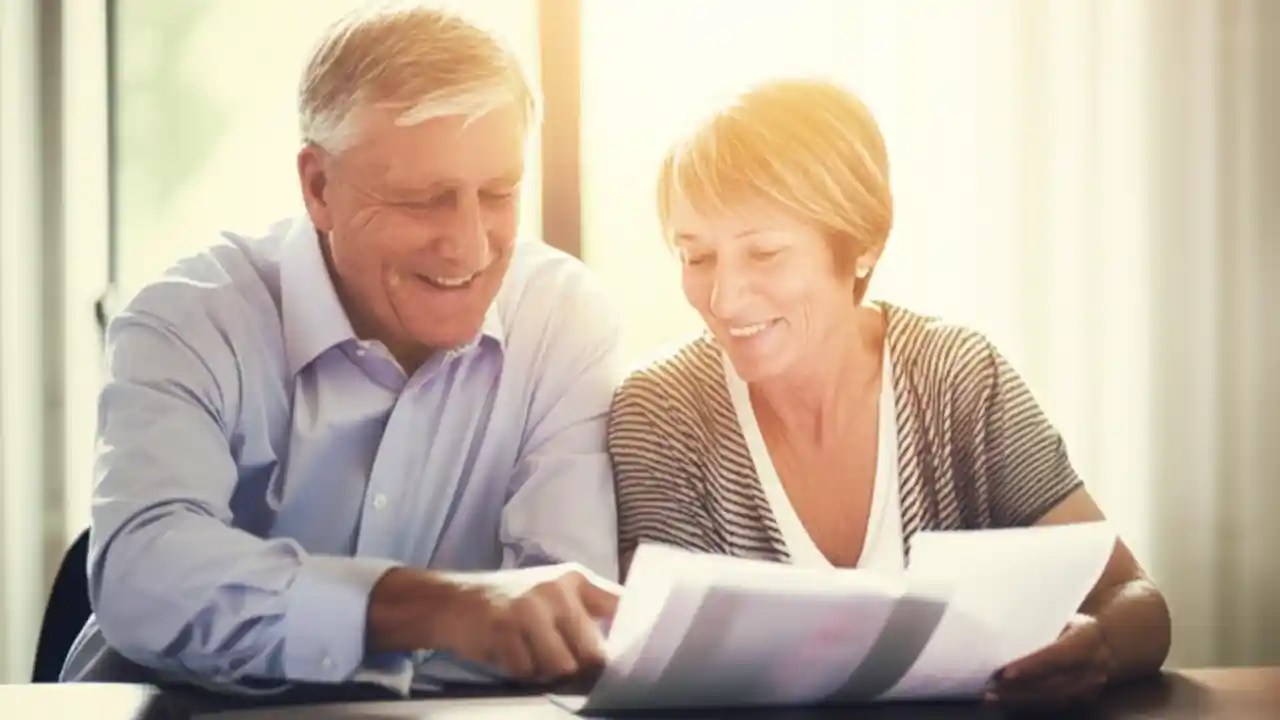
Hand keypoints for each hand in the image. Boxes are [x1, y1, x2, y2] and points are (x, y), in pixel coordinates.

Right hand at [431, 569, 618, 682]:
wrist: (452, 601)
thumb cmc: (511, 601)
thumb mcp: (553, 591)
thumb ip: (589, 610)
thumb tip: (626, 645)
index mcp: (574, 579)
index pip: (621, 607)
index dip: (631, 636)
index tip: (635, 657)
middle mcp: (555, 589)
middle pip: (592, 653)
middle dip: (579, 667)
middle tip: (560, 661)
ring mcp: (529, 608)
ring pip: (561, 667)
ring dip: (546, 671)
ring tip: (530, 654)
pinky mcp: (503, 628)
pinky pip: (527, 672)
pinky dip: (520, 672)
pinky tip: (508, 653)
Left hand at [988, 613, 1113, 709]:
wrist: (1108, 644)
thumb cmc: (1075, 625)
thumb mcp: (1065, 617)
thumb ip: (1042, 623)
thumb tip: (1003, 621)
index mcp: (1086, 640)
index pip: (1057, 656)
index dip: (1031, 666)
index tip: (1006, 672)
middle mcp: (1092, 667)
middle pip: (1052, 683)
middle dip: (1019, 687)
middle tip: (991, 686)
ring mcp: (1089, 687)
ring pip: (1051, 698)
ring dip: (1019, 698)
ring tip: (992, 695)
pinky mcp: (1083, 698)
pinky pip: (1053, 704)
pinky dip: (1028, 703)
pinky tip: (1007, 699)